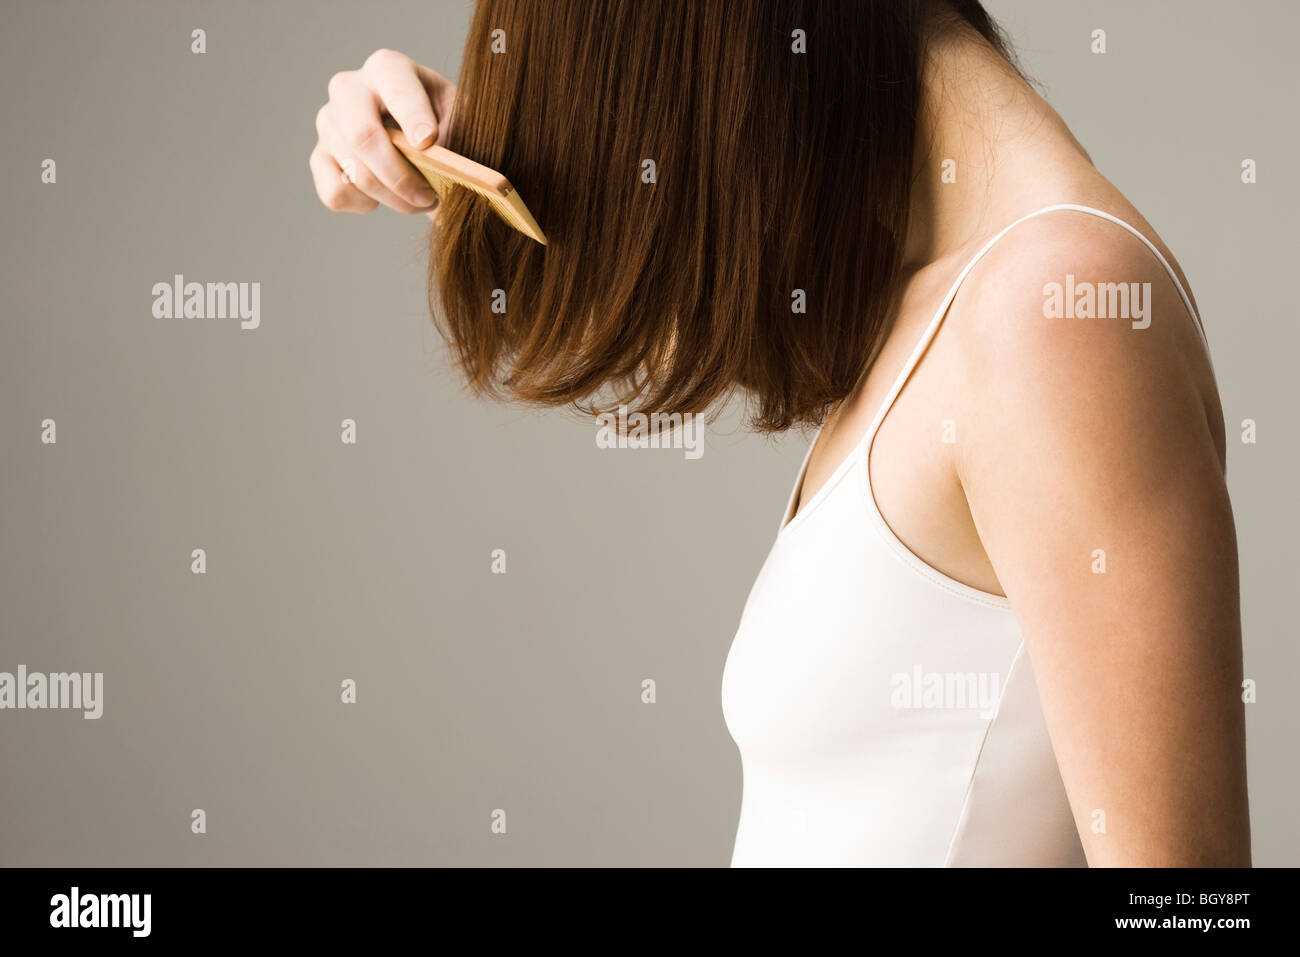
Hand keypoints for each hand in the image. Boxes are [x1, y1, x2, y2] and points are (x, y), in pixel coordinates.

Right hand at [310, 48, 456, 215]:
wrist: (424, 145)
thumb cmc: (445, 125)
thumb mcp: (459, 119)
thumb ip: (452, 132)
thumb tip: (437, 160)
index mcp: (388, 69)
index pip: (395, 87)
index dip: (412, 116)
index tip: (428, 142)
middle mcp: (349, 89)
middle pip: (362, 135)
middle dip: (400, 176)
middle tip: (429, 197)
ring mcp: (329, 123)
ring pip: (354, 171)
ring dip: (393, 198)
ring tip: (419, 199)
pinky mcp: (319, 157)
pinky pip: (335, 193)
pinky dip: (365, 204)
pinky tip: (384, 196)